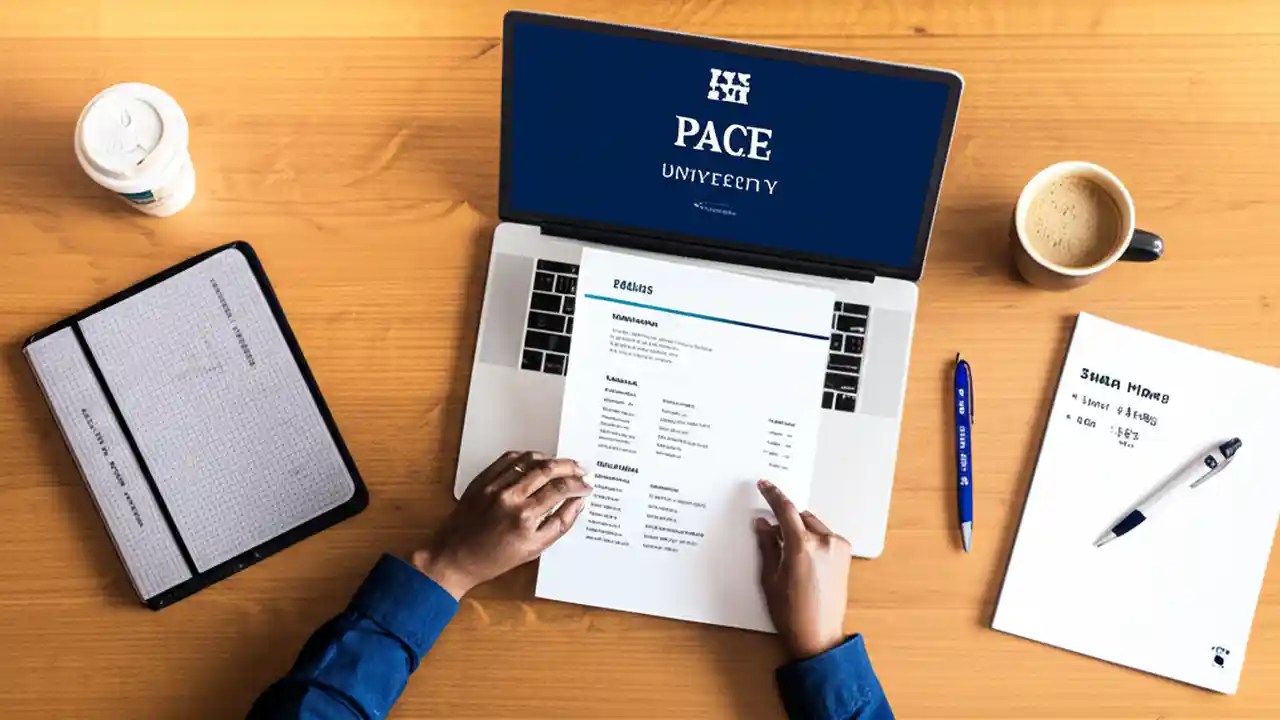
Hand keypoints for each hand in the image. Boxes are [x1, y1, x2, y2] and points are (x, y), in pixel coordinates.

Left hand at [411, 451, 591, 598]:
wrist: (455, 557)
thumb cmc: (494, 559)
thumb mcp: (534, 549)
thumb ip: (559, 524)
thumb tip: (578, 503)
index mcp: (525, 517)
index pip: (560, 490)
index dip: (578, 485)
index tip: (586, 486)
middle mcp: (510, 497)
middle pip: (547, 469)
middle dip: (569, 467)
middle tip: (580, 469)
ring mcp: (494, 485)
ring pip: (529, 460)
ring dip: (550, 459)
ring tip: (562, 464)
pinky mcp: (481, 480)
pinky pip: (508, 458)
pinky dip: (526, 456)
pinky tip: (536, 460)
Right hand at [754, 479, 851, 659]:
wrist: (818, 636)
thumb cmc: (791, 614)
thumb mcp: (770, 577)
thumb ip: (767, 545)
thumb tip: (762, 524)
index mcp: (802, 546)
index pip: (785, 510)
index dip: (773, 495)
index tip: (764, 485)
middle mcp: (824, 542)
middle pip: (800, 517)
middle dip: (786, 521)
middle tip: (772, 535)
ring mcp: (838, 548)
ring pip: (813, 525)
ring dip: (800, 531)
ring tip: (789, 554)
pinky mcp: (845, 556)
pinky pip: (825, 537)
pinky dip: (813, 540)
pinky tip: (804, 560)